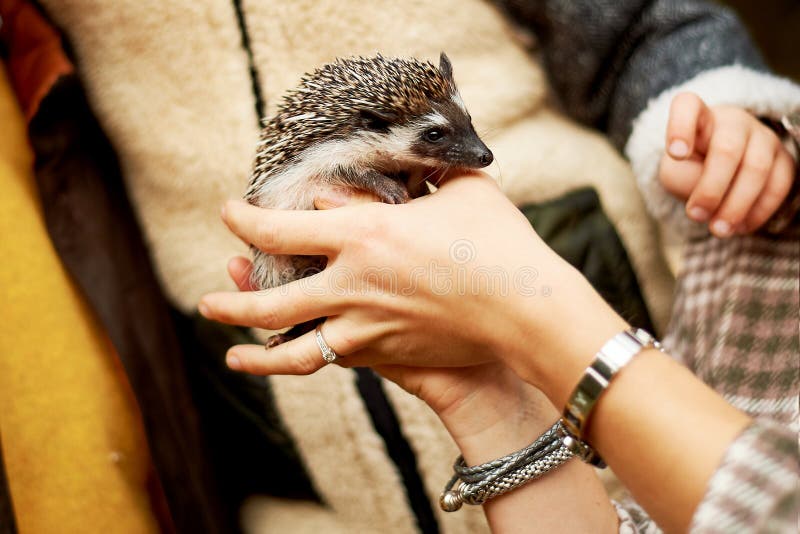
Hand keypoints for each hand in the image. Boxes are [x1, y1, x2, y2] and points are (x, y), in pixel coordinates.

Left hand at [220, 187, 618, 532]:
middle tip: (207, 299)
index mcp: (362, 233)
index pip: (280, 228)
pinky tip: (292, 362)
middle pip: (268, 300)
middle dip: (230, 301)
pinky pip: (330, 359)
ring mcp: (363, 325)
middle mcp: (350, 283)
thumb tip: (414, 160)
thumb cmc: (497, 243)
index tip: (231, 214)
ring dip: (254, 352)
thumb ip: (427, 173)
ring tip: (231, 355)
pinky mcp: (383, 354)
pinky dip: (304, 361)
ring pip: (290, 349)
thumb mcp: (462, 191)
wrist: (525, 309)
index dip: (245, 221)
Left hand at [659, 92, 795, 236]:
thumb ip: (682, 178)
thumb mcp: (674, 172)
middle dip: (711, 188)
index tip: (675, 154)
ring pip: (756, 168)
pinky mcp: (783, 159)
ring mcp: (762, 138)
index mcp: (698, 117)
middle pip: (727, 149)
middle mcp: (733, 121)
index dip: (680, 127)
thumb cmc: (690, 168)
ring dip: (736, 205)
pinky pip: (778, 184)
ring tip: (718, 230)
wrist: (719, 172)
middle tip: (696, 216)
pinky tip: (741, 226)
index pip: (687, 106)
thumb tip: (710, 196)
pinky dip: (759, 210)